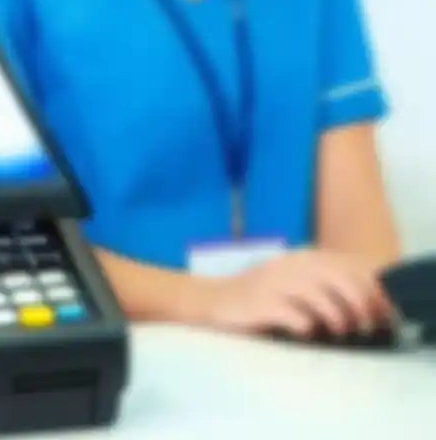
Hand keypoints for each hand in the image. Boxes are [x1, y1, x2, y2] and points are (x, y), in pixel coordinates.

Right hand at [185, 250, 393, 337]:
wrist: (210, 301)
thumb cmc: (258, 298)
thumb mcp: (291, 282)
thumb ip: (323, 283)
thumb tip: (367, 302)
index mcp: (300, 259)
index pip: (346, 265)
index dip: (370, 287)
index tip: (381, 310)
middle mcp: (288, 266)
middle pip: (337, 278)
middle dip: (359, 303)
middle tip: (365, 325)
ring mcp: (273, 284)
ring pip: (318, 295)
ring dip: (337, 316)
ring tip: (341, 331)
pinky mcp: (260, 304)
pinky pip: (293, 314)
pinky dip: (306, 326)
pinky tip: (306, 333)